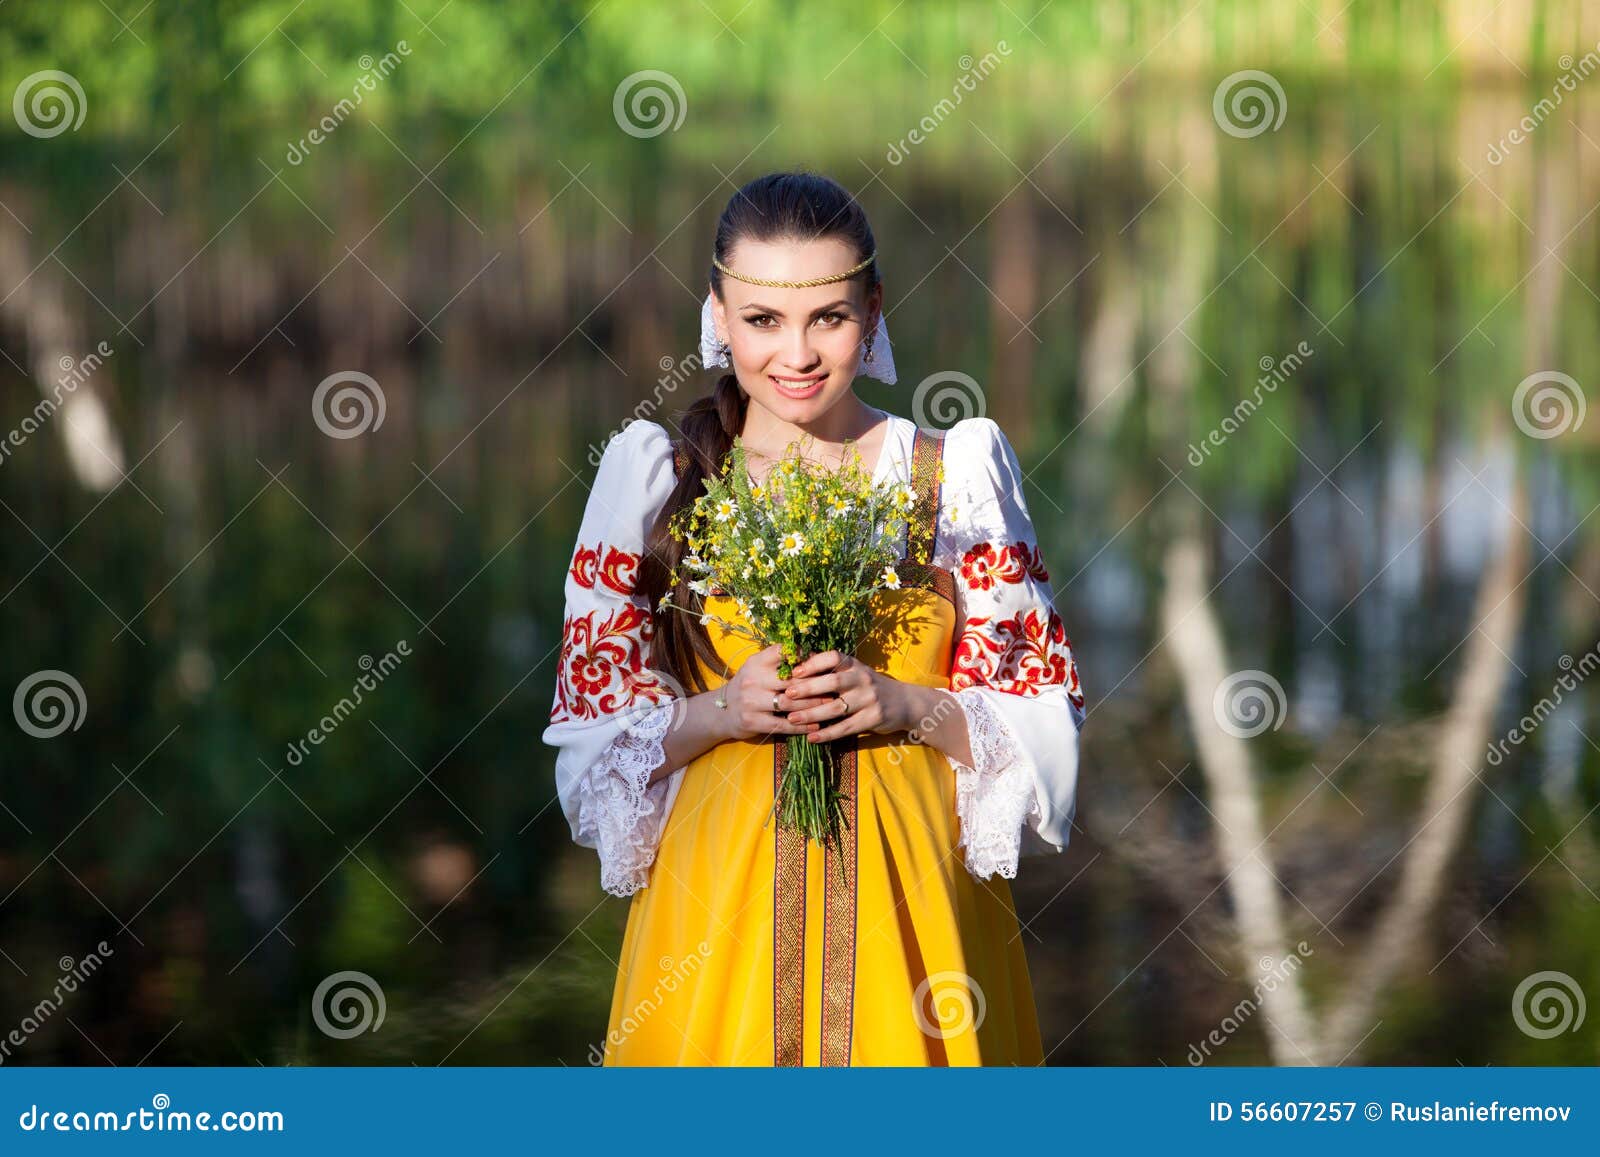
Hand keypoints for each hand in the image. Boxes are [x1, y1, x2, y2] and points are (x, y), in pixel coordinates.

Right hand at [719, 644, 821, 741]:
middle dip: (815, 684)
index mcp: (756, 663)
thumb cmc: (748, 687)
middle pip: (790, 680)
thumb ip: (778, 663)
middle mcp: (752, 680)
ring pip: (789, 703)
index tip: (820, 661)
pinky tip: (815, 726)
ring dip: (812, 705)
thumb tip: (812, 657)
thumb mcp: (757, 669)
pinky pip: (782, 724)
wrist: (721, 712)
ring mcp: (751, 702)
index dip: (803, 655)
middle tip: (834, 686)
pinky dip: (801, 726)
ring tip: (829, 705)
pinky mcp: (753, 722)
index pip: (781, 652)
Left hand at [781, 650, 909, 743]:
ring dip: (812, 714)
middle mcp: (863, 679)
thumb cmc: (869, 687)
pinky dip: (827, 733)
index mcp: (855, 665)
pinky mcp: (873, 718)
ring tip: (792, 719)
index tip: (794, 672)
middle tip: (787, 695)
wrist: (904, 702)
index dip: (813, 663)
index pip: (833, 658)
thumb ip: (833, 672)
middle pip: (833, 682)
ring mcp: (869, 699)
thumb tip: (797, 669)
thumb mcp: (855, 673)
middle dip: (808, 688)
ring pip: (836, 708)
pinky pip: (846, 728)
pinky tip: (811, 737)